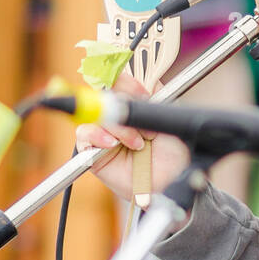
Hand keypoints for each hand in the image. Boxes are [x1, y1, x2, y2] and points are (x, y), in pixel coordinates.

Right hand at [75, 73, 190, 202]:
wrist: (171, 181)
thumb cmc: (174, 153)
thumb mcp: (171, 119)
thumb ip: (156, 98)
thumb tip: (147, 78)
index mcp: (134, 103)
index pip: (119, 80)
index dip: (126, 82)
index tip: (141, 91)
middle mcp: (116, 115)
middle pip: (103, 92)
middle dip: (124, 105)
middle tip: (143, 122)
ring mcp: (103, 131)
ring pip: (95, 112)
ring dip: (118, 127)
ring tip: (139, 144)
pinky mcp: (93, 151)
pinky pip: (84, 133)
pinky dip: (97, 135)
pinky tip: (113, 144)